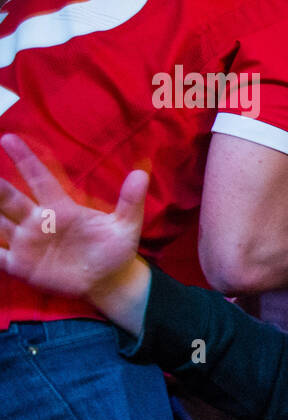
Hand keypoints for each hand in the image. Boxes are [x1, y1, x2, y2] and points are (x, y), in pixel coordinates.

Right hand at [0, 134, 146, 297]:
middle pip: (10, 199)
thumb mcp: (125, 226)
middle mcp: (38, 221)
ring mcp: (28, 243)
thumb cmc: (115, 249)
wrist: (110, 281)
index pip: (39, 178)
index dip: (25, 159)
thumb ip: (130, 202)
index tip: (8, 138)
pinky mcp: (22, 266)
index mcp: (61, 208)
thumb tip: (142, 174)